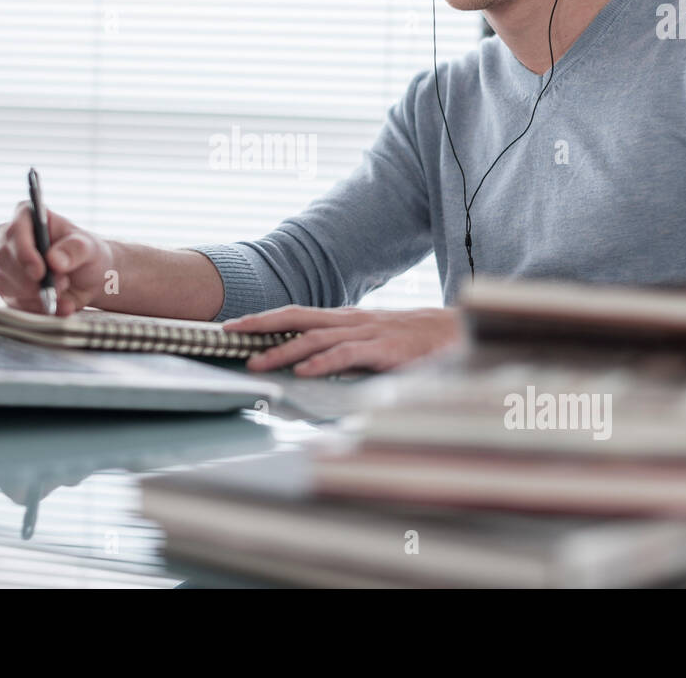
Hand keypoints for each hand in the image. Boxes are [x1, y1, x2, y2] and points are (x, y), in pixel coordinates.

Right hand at [0, 203, 115, 316]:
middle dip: (31, 279)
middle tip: (61, 284)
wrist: (88, 279)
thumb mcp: (89, 247)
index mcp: (26, 216)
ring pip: (4, 282)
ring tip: (64, 292)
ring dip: (35, 295)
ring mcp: (4, 265)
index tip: (39, 272)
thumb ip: (74, 250)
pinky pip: (13, 302)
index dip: (24, 251)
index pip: (15, 229)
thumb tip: (54, 260)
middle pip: (3, 258)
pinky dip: (37, 308)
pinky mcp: (6, 288)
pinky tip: (57, 306)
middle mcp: (8, 238)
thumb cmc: (86, 253)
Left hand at [224, 306, 462, 376]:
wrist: (455, 332)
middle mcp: (350, 320)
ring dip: (283, 350)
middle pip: (297, 317)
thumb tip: (309, 360)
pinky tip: (304, 372)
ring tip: (257, 363)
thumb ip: (343, 346)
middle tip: (229, 333)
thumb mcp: (371, 339)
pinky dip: (323, 363)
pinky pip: (347, 354)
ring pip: (315, 338)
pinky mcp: (383, 350)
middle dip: (260, 324)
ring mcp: (366, 333)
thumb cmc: (411, 340)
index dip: (264, 317)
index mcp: (344, 318)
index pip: (296, 313)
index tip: (234, 324)